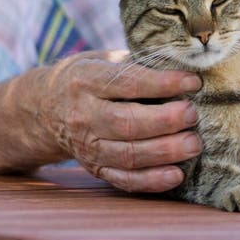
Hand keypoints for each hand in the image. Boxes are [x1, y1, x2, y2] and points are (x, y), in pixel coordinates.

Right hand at [42, 50, 202, 192]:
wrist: (45, 107)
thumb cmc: (86, 76)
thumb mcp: (101, 59)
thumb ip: (134, 62)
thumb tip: (182, 63)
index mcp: (86, 79)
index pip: (129, 83)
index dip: (163, 83)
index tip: (193, 82)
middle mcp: (84, 114)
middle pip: (127, 122)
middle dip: (166, 121)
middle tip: (192, 114)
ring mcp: (86, 145)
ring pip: (128, 154)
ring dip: (165, 152)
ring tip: (193, 143)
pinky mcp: (93, 167)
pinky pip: (124, 179)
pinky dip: (151, 180)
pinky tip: (176, 174)